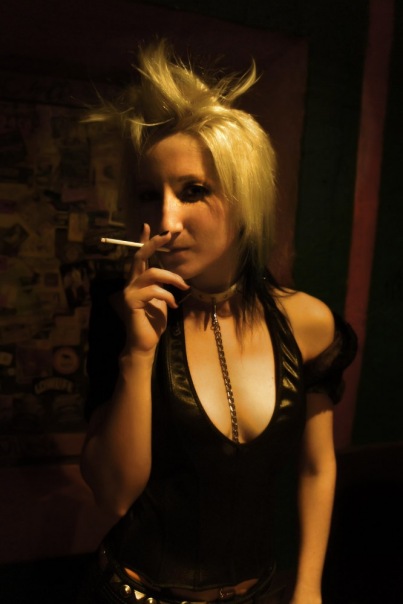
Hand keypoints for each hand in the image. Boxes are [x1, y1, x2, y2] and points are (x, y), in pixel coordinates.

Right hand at [117, 224, 188, 352]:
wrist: (145, 343)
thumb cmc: (154, 322)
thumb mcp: (162, 299)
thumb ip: (163, 285)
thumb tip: (175, 275)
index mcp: (138, 280)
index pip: (140, 257)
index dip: (143, 241)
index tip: (148, 226)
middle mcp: (131, 283)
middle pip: (140, 256)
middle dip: (153, 243)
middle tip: (167, 235)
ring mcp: (129, 292)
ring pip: (152, 273)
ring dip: (172, 277)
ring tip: (183, 287)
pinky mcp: (131, 302)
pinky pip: (153, 291)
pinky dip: (167, 295)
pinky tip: (173, 305)